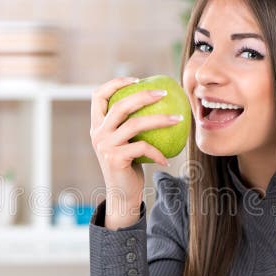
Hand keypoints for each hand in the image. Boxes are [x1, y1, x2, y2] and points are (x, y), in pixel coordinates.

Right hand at [90, 77, 180, 229]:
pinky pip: (143, 148)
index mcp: (97, 125)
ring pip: (134, 124)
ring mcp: (105, 146)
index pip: (98, 95)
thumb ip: (129, 125)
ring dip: (160, 120)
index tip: (137, 80)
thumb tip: (157, 100)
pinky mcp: (115, 159)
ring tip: (178, 119)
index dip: (115, 83)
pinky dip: (158, 152)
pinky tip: (168, 158)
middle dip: (143, 95)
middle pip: (120, 105)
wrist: (121, 195)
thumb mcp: (124, 142)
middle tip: (164, 93)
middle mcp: (98, 133)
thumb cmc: (129, 166)